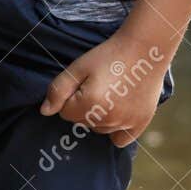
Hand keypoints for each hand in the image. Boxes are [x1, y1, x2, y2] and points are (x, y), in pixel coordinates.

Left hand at [39, 37, 167, 148]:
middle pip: (83, 123)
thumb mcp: (79, 67)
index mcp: (89, 105)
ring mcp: (125, 123)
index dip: (71, 97)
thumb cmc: (109, 55)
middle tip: (100, 85)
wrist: (145, 49)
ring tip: (112, 94)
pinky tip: (119, 112)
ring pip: (100, 129)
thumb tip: (45, 112)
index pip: (65, 113)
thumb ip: (58, 90)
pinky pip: (120, 139)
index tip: (85, 82)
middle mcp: (108, 119)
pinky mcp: (140, 123)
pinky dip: (117, 130)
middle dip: (85, 107)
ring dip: (100, 117)